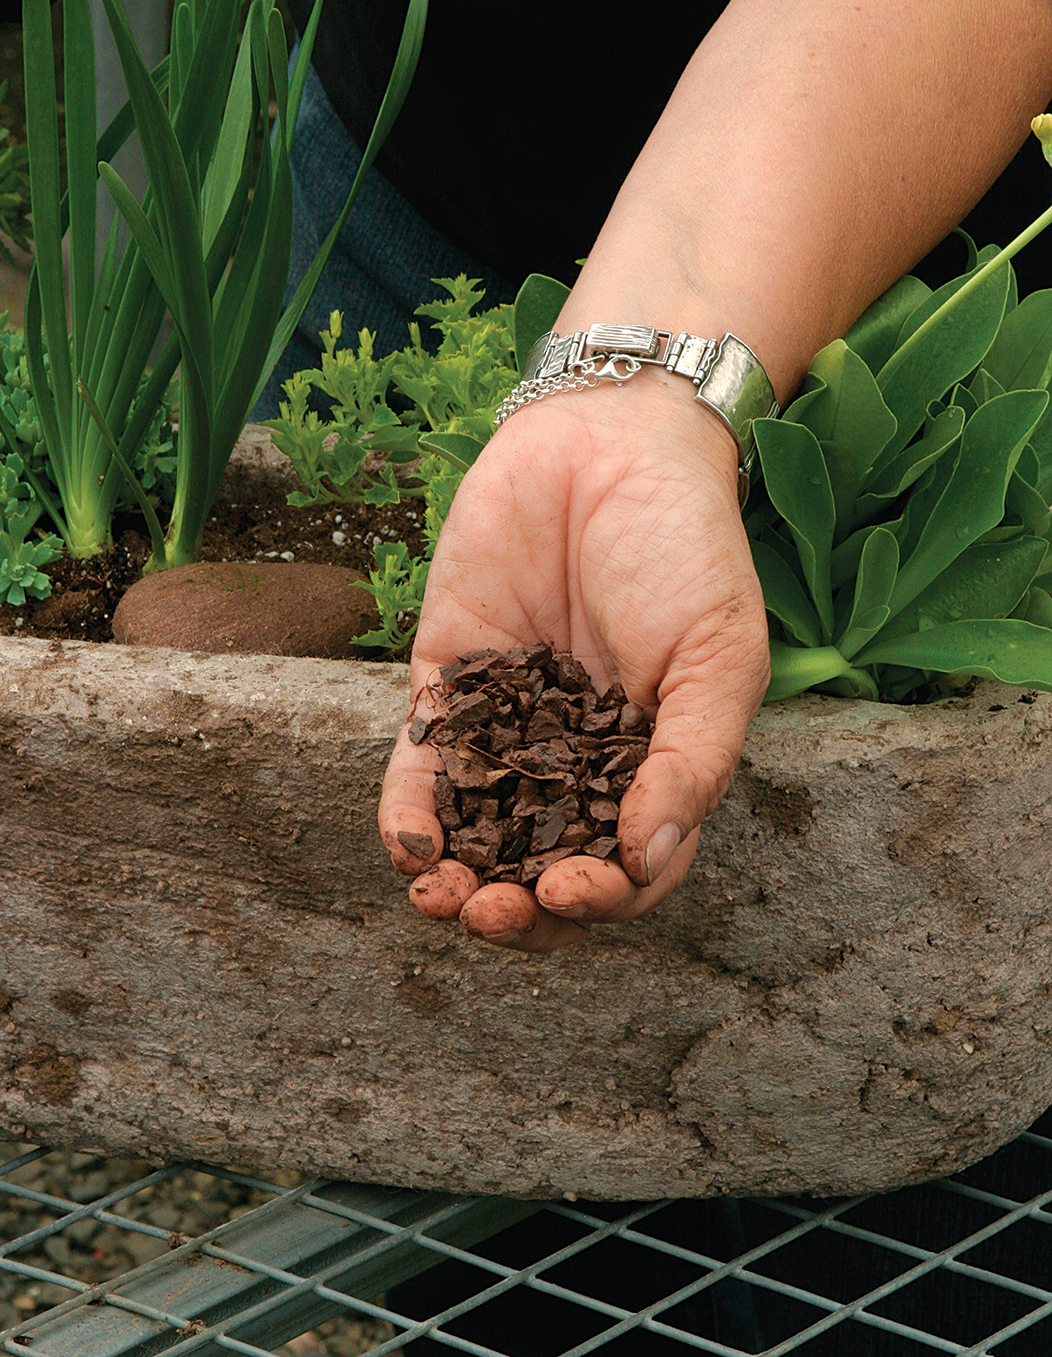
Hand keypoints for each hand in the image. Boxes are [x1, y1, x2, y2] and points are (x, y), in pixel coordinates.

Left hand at [378, 369, 769, 950]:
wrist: (608, 441)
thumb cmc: (686, 548)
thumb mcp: (717, 659)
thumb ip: (690, 762)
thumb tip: (648, 861)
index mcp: (652, 769)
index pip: (625, 869)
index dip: (600, 900)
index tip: (573, 893)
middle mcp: (578, 764)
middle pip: (542, 871)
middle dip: (516, 910)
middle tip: (493, 915)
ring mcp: (510, 730)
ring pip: (478, 835)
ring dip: (457, 881)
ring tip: (442, 899)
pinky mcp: (446, 686)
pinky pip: (421, 766)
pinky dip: (410, 812)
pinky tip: (409, 845)